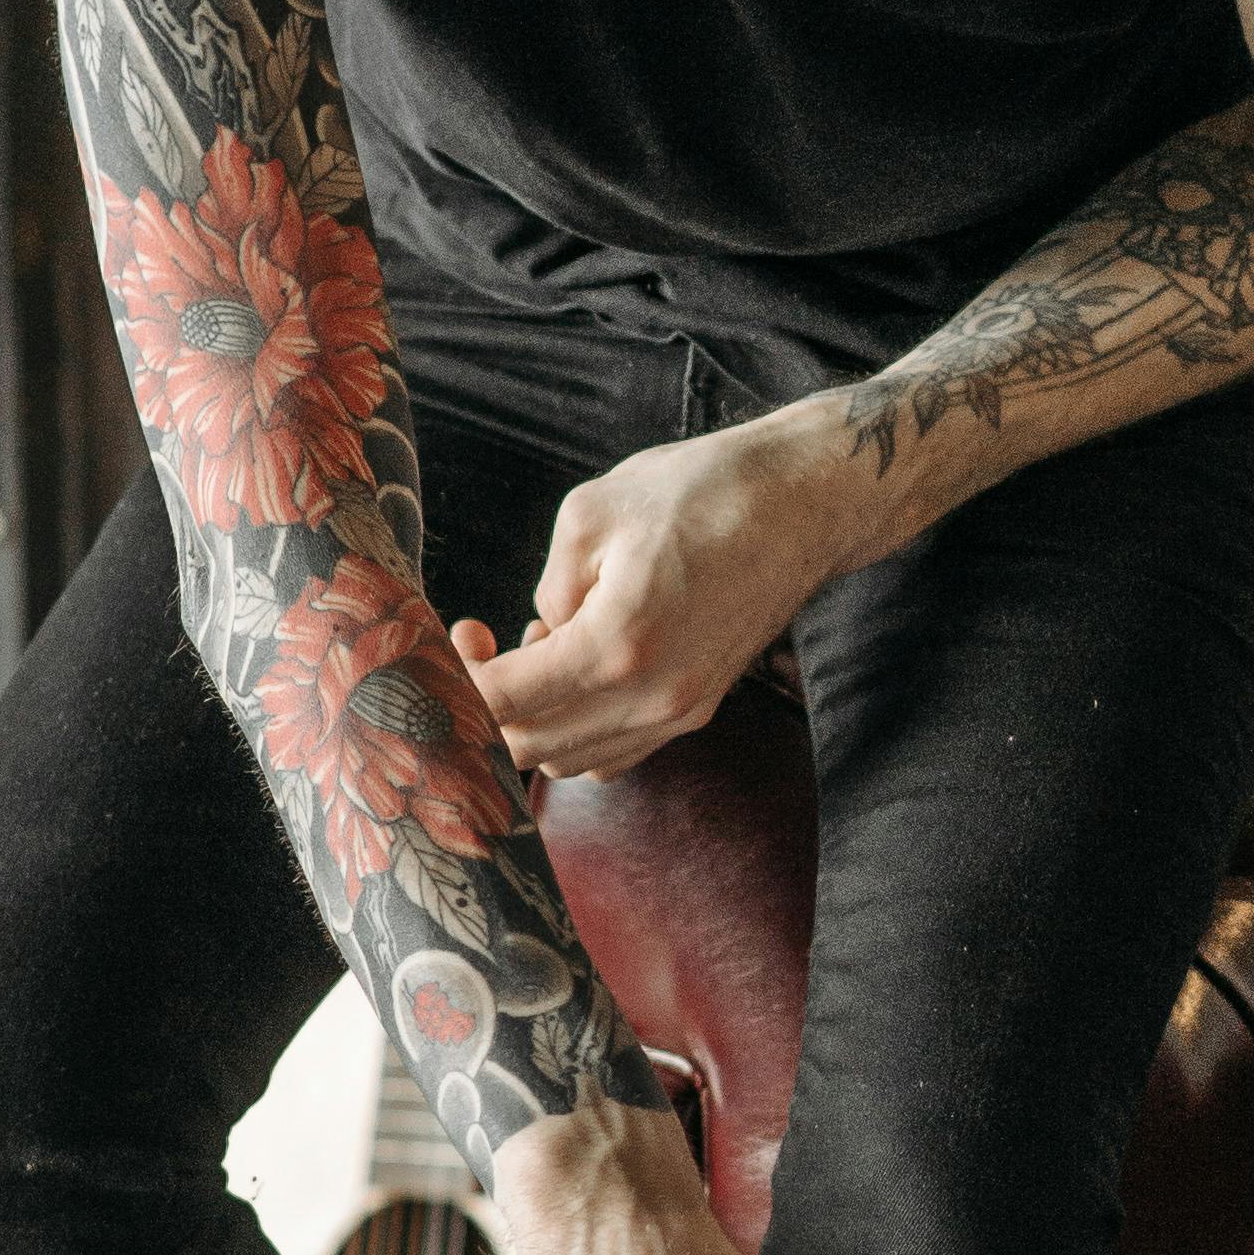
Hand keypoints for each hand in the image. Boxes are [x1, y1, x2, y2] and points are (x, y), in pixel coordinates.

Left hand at [460, 423, 841, 779]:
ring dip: (534, 722)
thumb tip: (538, 638)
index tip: (452, 640)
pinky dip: (577, 731)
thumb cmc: (702, 493)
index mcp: (617, 644)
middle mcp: (652, 697)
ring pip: (571, 761)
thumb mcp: (591, 514)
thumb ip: (547, 590)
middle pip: (530, 748)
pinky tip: (579, 673)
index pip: (503, 702)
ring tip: (540, 652)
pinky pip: (614, 754)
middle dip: (486, 706)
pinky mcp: (697, 710)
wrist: (801, 505)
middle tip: (478, 643)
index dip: (455, 682)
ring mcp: (681, 713)